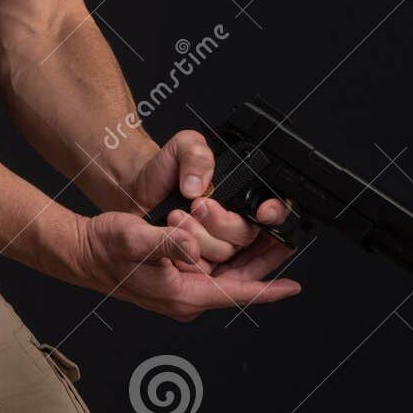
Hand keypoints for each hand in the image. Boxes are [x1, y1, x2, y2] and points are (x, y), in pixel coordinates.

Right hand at [72, 208, 301, 321]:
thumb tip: (191, 246)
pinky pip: (214, 271)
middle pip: (238, 284)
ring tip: (272, 239)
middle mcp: (186, 297)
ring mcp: (183, 289)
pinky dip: (231, 257)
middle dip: (265, 266)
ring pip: (228, 277)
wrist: (83, 252)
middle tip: (288, 244)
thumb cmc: (105, 249)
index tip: (293, 287)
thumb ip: (165, 243)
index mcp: (182, 294)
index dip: (267, 290)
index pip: (235, 294)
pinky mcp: (178, 279)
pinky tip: (241, 241)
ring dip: (250, 259)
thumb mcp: (135, 239)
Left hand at [128, 128, 290, 264]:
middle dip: (223, 222)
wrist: (138, 189)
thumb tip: (199, 186)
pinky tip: (172, 233)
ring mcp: (218, 243)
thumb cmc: (164, 169)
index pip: (275, 211)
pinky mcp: (198, 260)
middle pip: (247, 235)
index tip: (263, 212)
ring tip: (176, 214)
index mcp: (241, 196)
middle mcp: (235, 222)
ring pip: (225, 252)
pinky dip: (186, 250)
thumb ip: (198, 154)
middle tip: (198, 205)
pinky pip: (203, 266)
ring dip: (200, 235)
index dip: (275, 213)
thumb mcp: (183, 146)